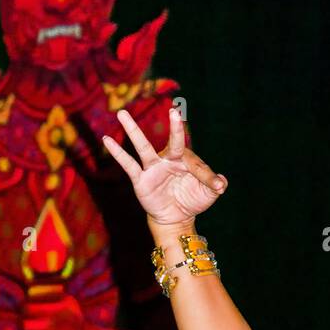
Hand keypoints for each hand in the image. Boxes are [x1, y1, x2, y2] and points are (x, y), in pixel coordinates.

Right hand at [101, 108, 227, 230]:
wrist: (176, 218)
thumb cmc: (191, 200)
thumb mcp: (207, 194)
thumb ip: (214, 185)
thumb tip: (222, 183)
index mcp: (186, 160)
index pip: (197, 164)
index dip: (208, 177)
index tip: (217, 187)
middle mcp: (169, 160)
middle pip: (172, 141)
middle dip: (174, 128)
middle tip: (175, 111)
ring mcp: (153, 168)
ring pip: (143, 146)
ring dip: (132, 131)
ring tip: (122, 113)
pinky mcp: (141, 179)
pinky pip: (128, 165)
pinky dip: (118, 153)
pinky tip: (107, 140)